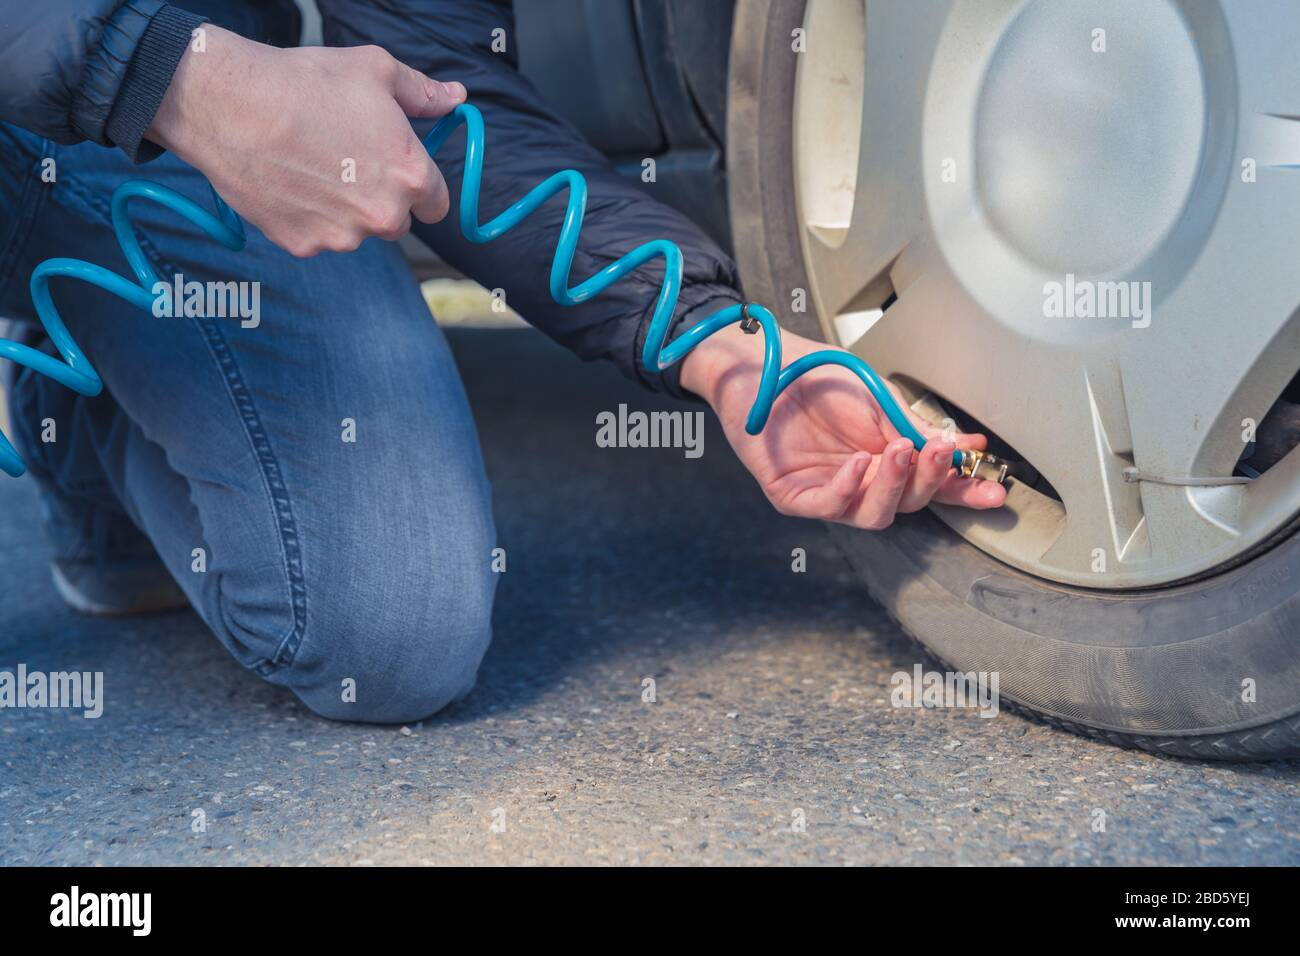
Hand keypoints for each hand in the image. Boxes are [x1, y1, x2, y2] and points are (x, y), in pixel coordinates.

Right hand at [147, 27, 462, 256]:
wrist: (229, 106)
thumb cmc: (304, 83)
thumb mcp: (375, 71)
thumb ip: (422, 93)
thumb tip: (455, 99)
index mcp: (411, 175)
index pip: (437, 204)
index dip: (419, 188)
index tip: (400, 175)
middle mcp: (383, 215)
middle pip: (396, 221)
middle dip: (380, 199)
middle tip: (347, 162)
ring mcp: (342, 236)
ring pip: (355, 232)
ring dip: (343, 210)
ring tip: (311, 166)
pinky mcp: (304, 246)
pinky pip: (316, 236)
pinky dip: (307, 217)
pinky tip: (289, 182)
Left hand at [679, 323, 1006, 529]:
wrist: (764, 362)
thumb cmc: (816, 377)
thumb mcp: (877, 399)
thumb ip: (914, 428)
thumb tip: (963, 448)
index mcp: (884, 459)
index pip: (928, 484)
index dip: (961, 490)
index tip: (994, 489)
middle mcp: (859, 481)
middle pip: (907, 502)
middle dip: (928, 479)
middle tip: (938, 452)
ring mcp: (826, 491)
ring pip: (873, 513)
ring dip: (893, 484)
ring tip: (899, 450)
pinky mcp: (792, 495)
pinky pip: (827, 506)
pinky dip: (848, 487)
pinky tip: (859, 463)